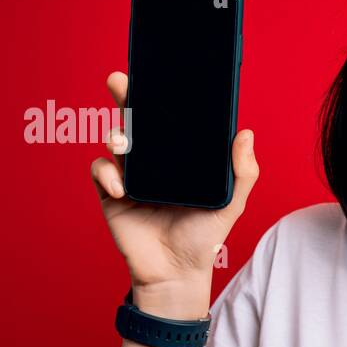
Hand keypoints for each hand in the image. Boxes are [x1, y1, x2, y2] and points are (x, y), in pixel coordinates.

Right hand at [91, 71, 259, 305]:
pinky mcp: (111, 193)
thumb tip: (246, 133)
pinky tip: (121, 186)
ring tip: (124, 141)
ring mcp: (131, 174)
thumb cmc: (203, 237)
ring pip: (116, 139)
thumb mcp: (230, 204)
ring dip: (116, 133)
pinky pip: (100, 170)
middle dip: (127, 96)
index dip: (164, 97)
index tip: (161, 73)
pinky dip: (106, 172)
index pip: (171, 120)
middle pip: (138, 120)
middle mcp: (155, 160)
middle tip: (121, 81)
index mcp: (182, 156)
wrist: (176, 273)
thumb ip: (242, 172)